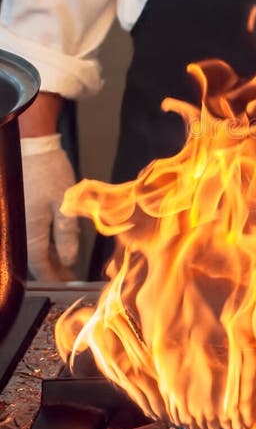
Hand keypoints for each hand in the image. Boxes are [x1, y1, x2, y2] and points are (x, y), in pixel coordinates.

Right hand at [21, 134, 78, 280]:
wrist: (33, 146)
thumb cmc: (49, 171)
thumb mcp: (65, 205)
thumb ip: (66, 235)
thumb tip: (68, 259)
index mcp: (28, 231)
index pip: (40, 264)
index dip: (54, 275)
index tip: (68, 282)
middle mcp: (17, 229)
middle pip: (33, 258)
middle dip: (52, 267)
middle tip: (68, 274)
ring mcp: (15, 221)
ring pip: (31, 246)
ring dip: (48, 255)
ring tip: (65, 260)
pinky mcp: (17, 212)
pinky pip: (29, 234)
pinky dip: (43, 241)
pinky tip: (56, 241)